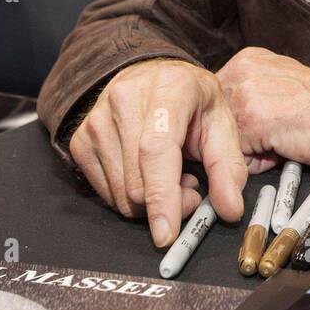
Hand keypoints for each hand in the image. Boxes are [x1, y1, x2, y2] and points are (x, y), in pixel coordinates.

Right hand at [68, 59, 247, 247]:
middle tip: (192, 186)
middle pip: (137, 184)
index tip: (167, 233)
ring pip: (121, 196)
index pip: (156, 150)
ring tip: (171, 172)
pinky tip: (148, 172)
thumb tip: (229, 211)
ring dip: (151, 200)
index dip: (162, 196)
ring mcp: (96, 121)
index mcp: (168, 89)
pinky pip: (106, 194)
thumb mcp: (222, 122)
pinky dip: (131, 196)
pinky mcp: (80, 141)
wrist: (152, 76)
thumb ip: (229, 167)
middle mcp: (124, 100)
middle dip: (169, 203)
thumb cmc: (191, 100)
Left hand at [216, 46, 309, 170]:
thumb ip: (249, 97)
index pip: (215, 102)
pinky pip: (237, 158)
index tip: (258, 127)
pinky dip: (258, 163)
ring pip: (222, 140)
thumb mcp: (281, 86)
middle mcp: (242, 70)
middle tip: (272, 134)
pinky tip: (282, 148)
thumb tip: (221, 127)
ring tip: (279, 140)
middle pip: (213, 121)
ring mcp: (246, 93)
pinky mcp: (254, 120)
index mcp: (247, 60)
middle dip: (238, 137)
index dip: (233, 123)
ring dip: (247, 150)